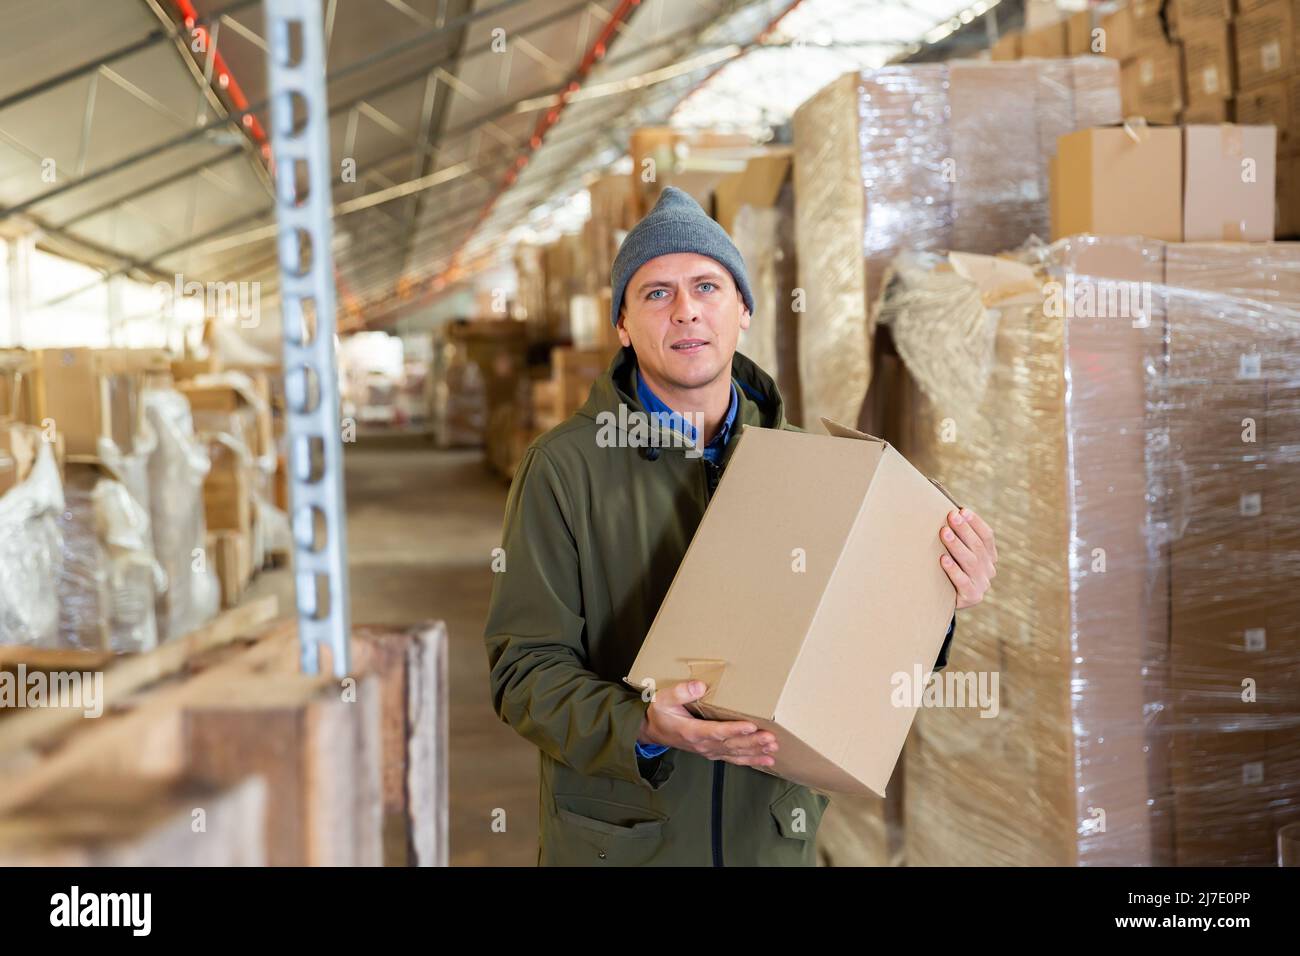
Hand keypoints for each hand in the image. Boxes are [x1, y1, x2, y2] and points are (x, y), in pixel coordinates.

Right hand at [638, 680, 777, 767]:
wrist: (653, 731)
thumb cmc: (660, 713)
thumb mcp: (663, 698)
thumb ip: (681, 692)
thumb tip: (700, 686)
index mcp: (691, 731)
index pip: (716, 731)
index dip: (734, 730)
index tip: (751, 726)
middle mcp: (703, 744)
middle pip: (731, 745)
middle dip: (752, 742)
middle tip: (770, 739)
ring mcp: (709, 751)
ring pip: (735, 753)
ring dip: (755, 751)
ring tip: (772, 749)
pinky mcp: (713, 752)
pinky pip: (734, 759)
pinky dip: (751, 760)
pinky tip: (767, 760)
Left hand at [939, 507, 996, 609]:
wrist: (945, 601)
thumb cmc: (950, 570)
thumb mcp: (959, 553)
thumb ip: (959, 536)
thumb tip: (950, 511)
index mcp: (990, 556)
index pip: (987, 536)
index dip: (976, 523)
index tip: (962, 510)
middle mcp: (989, 569)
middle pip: (978, 547)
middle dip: (964, 530)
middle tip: (951, 516)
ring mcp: (982, 584)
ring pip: (971, 562)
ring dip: (957, 545)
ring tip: (944, 533)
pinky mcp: (972, 597)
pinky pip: (963, 582)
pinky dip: (953, 570)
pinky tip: (943, 559)